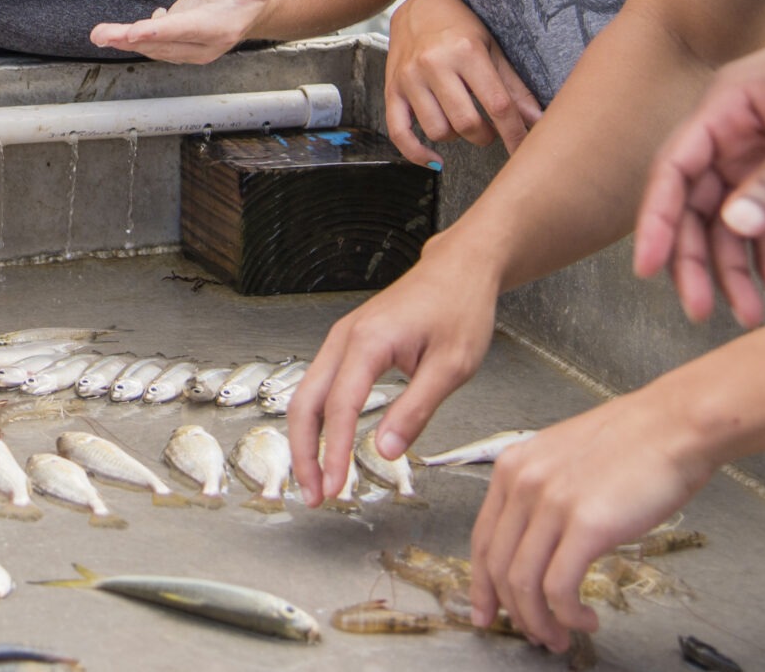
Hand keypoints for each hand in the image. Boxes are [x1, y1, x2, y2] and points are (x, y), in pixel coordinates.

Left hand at [89, 0, 275, 62]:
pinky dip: (134, 38)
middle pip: (163, 43)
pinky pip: (153, 45)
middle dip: (130, 39)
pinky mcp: (180, 46)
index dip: (160, 31)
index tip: (135, 31)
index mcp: (223, 27)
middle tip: (100, 34)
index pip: (187, 30)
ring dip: (124, 41)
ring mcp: (191, 49)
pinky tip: (119, 31)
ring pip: (153, 47)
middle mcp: (206, 45)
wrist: (252, 5)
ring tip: (99, 34)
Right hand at [287, 244, 497, 502]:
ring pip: (306, 395)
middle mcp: (344, 338)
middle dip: (303, 453)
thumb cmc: (460, 308)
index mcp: (368, 341)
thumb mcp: (451, 366)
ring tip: (318, 480)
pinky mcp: (349, 346)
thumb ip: (416, 410)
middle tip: (315, 495)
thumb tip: (387, 452)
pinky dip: (319, 422)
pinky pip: (321, 387)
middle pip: (304, 403)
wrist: (459, 268)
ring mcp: (342, 340)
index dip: (335, 453)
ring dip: (307, 440)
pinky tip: (329, 446)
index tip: (335, 488)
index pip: (341, 407)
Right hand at [384, 0, 541, 162]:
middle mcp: (434, 65)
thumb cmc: (461, 27)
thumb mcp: (493, 49)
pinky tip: (435, 160)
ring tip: (464, 123)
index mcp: (465, 52)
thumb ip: (514, 88)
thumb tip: (538, 122)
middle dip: (486, 136)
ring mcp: (409, 78)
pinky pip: (399, 132)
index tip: (524, 149)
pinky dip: (416, 154)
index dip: (515, 133)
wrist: (420, 6)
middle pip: (467, 123)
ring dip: (457, 137)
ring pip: (438, 130)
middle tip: (491, 129)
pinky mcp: (392, 89)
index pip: (497, 105)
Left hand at [468, 386, 719, 651]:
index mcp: (514, 467)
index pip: (482, 539)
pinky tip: (585, 619)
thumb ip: (543, 496)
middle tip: (533, 634)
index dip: (482, 584)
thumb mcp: (566, 459)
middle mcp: (523, 483)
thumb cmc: (635, 441)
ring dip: (540, 621)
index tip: (487, 610)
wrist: (676, 425)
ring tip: (561, 636)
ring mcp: (551, 503)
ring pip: (523, 583)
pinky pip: (559, 587)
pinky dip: (567, 615)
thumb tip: (537, 544)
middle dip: (513, 612)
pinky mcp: (586, 525)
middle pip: (497, 566)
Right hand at [633, 4, 764, 325]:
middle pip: (695, 202)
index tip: (647, 268)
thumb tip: (733, 226)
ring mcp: (759, 154)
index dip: (657, 218)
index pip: (675, 166)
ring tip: (751, 315)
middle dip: (696, 258)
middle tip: (701, 312)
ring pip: (728, 220)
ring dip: (734, 266)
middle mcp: (733, 131)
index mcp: (728, 105)